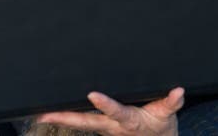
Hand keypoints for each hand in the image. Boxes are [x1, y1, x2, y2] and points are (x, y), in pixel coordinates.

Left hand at [35, 88, 184, 135]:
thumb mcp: (169, 115)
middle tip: (45, 114)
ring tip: (39, 111)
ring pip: (80, 121)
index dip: (105, 104)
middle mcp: (112, 125)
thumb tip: (178, 90)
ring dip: (60, 118)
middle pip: (86, 121)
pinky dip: (66, 116)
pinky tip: (49, 111)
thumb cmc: (161, 125)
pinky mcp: (100, 124)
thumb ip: (172, 102)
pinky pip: (81, 119)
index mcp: (129, 120)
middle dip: (65, 118)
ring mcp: (104, 127)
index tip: (93, 94)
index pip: (116, 111)